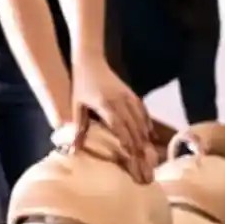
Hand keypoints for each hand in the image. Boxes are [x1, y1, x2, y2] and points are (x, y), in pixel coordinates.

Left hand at [71, 56, 153, 182]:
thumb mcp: (76, 105)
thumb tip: (74, 148)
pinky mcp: (132, 94)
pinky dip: (147, 124)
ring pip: (140, 120)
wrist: (90, 61)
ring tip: (149, 154)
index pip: (119, 127)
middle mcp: (120, 101)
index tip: (132, 156)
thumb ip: (78, 127)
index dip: (126, 142)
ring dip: (145, 137)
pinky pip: (143, 111)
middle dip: (139, 145)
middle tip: (144, 162)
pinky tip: (150, 135)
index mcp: (105, 105)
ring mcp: (128, 97)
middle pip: (133, 126)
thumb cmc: (80, 84)